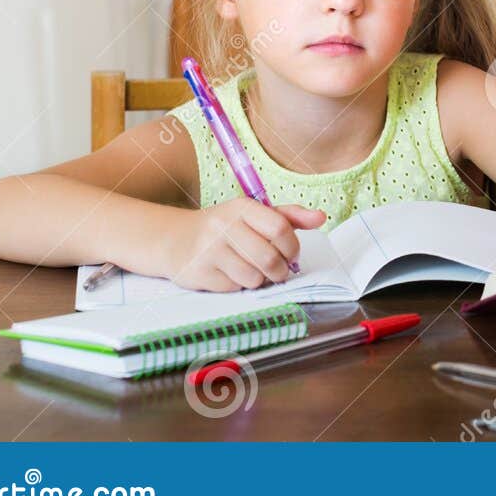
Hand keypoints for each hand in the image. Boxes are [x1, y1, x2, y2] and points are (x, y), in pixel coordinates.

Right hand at [168, 198, 325, 291]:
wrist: (174, 239)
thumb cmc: (223, 227)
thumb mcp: (253, 215)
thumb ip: (289, 216)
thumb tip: (321, 217)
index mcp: (242, 207)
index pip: (280, 227)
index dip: (292, 246)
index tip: (292, 254)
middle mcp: (223, 226)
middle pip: (269, 258)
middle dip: (280, 270)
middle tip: (278, 271)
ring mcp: (209, 250)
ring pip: (253, 277)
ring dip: (260, 280)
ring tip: (253, 271)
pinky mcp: (199, 273)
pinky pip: (234, 288)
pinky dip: (239, 285)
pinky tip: (231, 274)